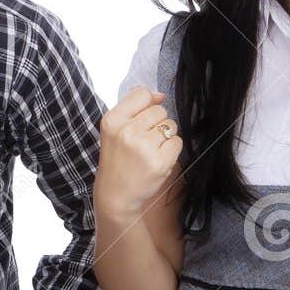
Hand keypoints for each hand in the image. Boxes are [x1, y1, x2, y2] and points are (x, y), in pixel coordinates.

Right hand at [93, 86, 183, 219]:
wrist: (116, 194)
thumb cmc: (117, 160)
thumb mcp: (114, 130)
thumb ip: (133, 108)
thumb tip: (160, 95)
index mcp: (112, 120)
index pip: (142, 94)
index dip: (149, 103)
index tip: (145, 117)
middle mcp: (127, 131)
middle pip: (159, 111)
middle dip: (157, 123)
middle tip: (143, 141)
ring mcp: (144, 146)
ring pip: (171, 126)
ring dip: (165, 137)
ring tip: (150, 150)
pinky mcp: (159, 161)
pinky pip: (177, 142)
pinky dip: (171, 150)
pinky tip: (157, 159)